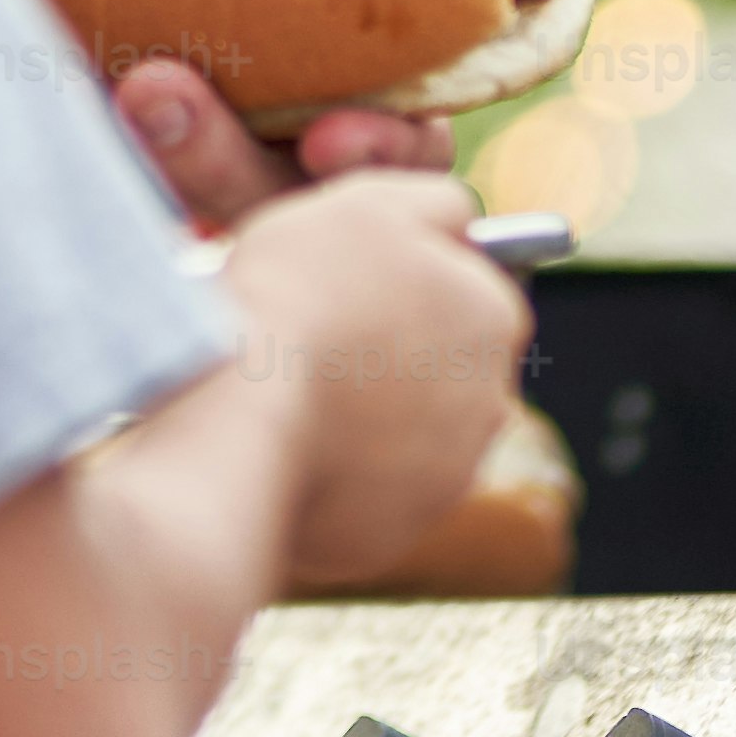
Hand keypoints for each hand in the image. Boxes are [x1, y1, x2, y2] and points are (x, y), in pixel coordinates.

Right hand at [216, 171, 532, 590]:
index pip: (469, 290)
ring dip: (362, 414)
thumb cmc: (297, 295)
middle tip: (315, 335)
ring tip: (290, 390)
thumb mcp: (367, 204)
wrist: (242, 415)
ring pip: (404, 434)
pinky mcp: (391, 534)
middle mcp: (490, 404)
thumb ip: (434, 202)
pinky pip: (363, 494)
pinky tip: (282, 444)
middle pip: (442, 367)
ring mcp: (444, 478)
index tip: (351, 282)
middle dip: (391, 354)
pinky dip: (330, 472)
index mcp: (493, 317)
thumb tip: (462, 221)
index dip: (407, 282)